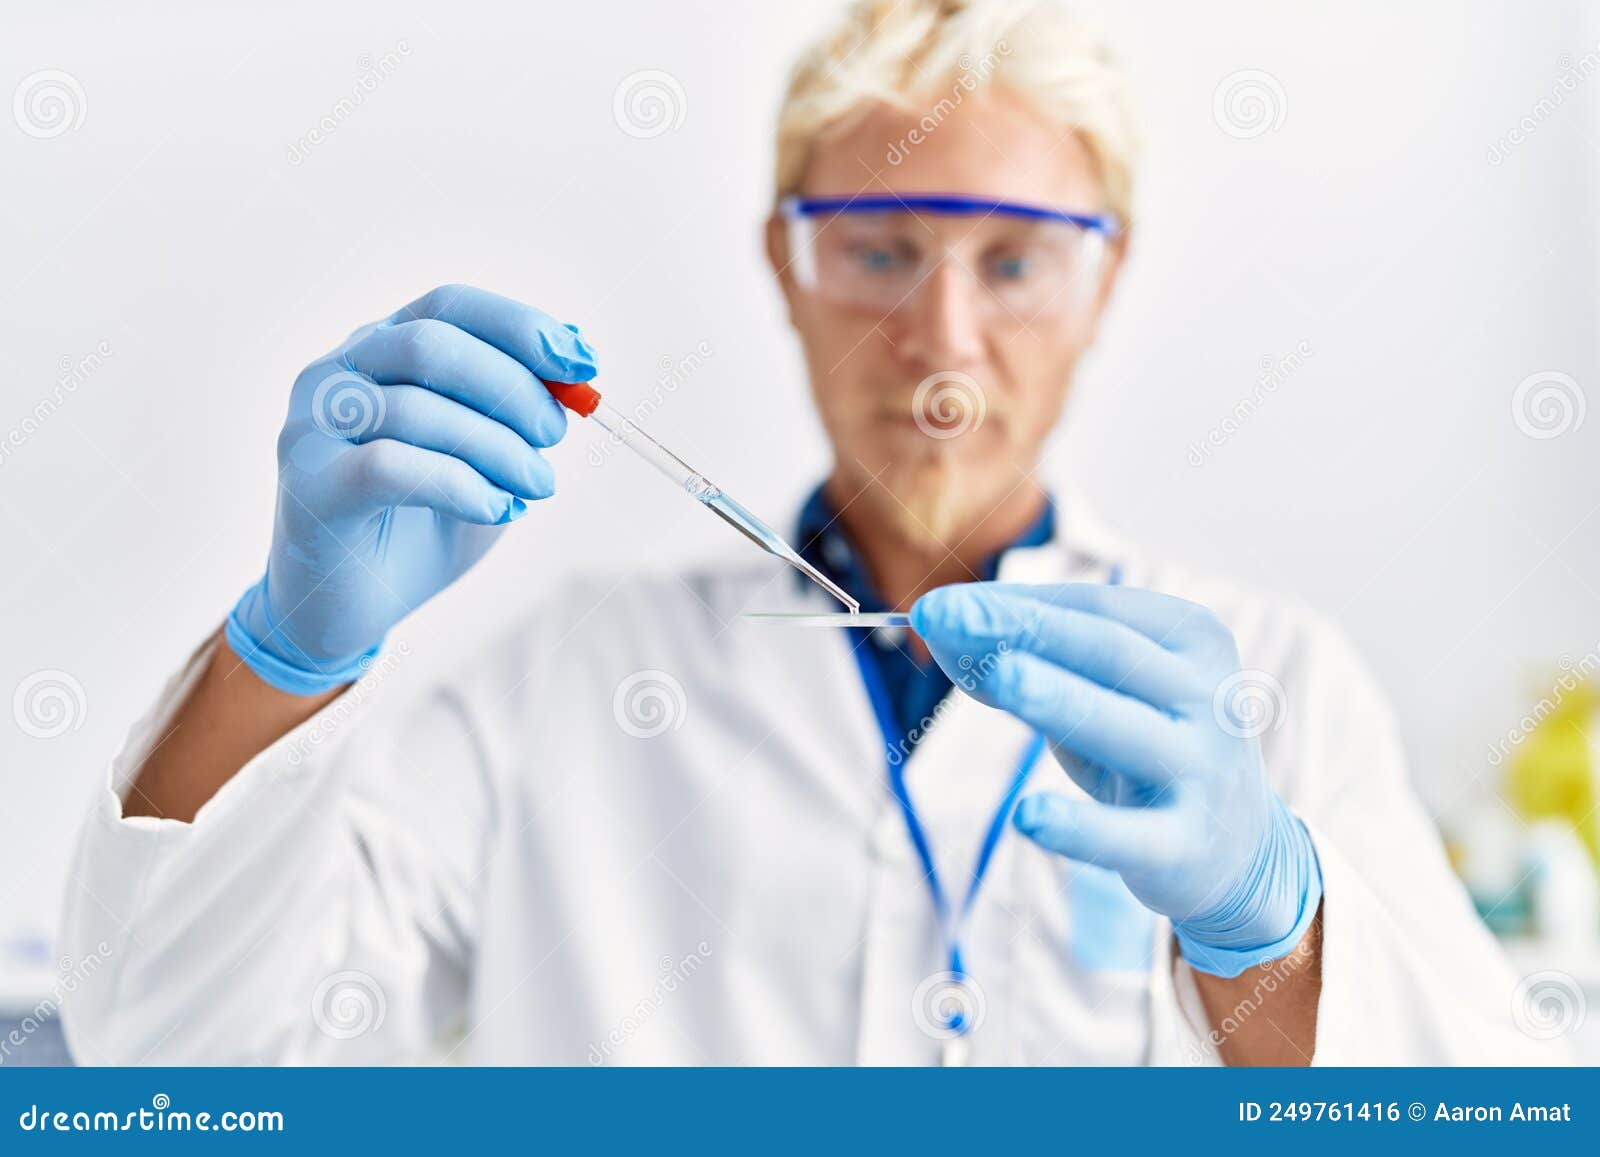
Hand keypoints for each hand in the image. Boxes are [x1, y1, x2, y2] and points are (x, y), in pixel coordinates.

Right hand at [227, 284, 596, 694]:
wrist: (351, 610)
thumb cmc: (420, 526)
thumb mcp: (486, 460)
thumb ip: (517, 409)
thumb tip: (574, 357)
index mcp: (379, 350)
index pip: (449, 306)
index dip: (520, 327)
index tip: (580, 365)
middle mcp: (336, 375)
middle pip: (430, 345)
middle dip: (511, 388)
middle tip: (554, 437)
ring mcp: (314, 428)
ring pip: (415, 409)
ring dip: (497, 447)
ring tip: (537, 486)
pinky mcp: (310, 485)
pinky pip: (389, 466)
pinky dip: (459, 484)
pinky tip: (496, 508)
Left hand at [910, 582, 1321, 976]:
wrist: (1238, 851)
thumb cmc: (1145, 745)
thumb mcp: (1094, 695)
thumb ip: (1022, 659)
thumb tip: (941, 630)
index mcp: (1190, 639)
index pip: (1094, 610)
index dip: (1015, 604)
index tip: (939, 606)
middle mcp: (1206, 695)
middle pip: (1107, 652)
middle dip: (1021, 630)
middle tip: (944, 615)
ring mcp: (1202, 769)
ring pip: (1120, 726)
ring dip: (1057, 699)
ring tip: (999, 676)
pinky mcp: (1185, 845)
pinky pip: (1126, 835)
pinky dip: (1079, 827)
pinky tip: (1027, 817)